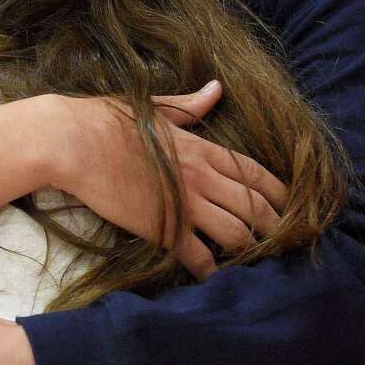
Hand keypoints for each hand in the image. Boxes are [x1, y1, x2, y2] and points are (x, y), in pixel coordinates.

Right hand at [49, 80, 287, 278]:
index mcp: (199, 147)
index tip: (292, 204)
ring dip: (249, 248)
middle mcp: (200, 176)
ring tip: (256, 259)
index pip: (253, 171)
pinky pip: (198, 256)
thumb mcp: (154, 107)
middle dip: (276, 225)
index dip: (278, 190)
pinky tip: (215, 276)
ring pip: (235, 232)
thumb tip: (217, 88)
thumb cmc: (105, 119)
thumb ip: (189, 103)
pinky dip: (211, 269)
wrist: (72, 142)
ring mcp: (183, 203)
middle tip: (287, 240)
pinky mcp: (162, 227)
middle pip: (254, 206)